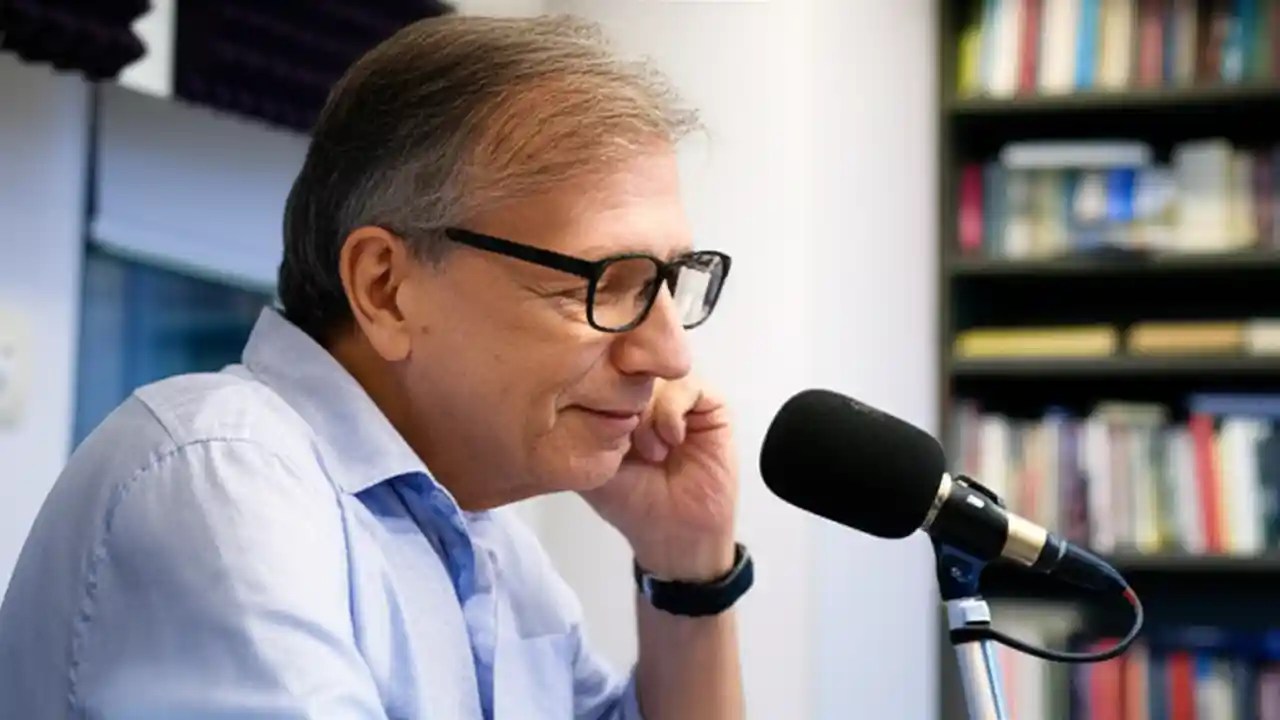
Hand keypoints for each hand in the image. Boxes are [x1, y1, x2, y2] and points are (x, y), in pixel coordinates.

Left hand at [580, 376, 738, 580]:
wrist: (676, 535)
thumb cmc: (633, 504)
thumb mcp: (588, 463)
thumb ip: (576, 426)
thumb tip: (562, 390)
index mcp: (616, 401)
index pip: (601, 368)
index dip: (594, 387)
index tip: (592, 418)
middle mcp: (647, 393)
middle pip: (628, 365)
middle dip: (622, 402)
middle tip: (624, 441)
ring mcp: (678, 396)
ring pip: (656, 373)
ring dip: (648, 411)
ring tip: (650, 450)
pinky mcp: (710, 405)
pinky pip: (688, 385)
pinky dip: (673, 412)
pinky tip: (671, 440)